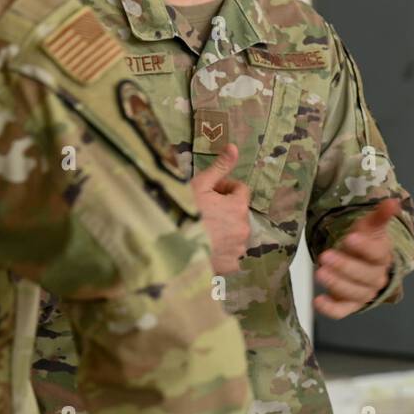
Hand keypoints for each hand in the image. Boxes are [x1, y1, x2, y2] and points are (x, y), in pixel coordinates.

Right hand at [191, 143, 250, 275]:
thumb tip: (235, 147)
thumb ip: (220, 167)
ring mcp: (239, 249)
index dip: (225, 187)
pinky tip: (205, 247)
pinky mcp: (231, 266)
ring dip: (224, 228)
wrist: (168, 248)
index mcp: (238, 206)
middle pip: (239, 212)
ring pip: (235, 232)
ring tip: (202, 230)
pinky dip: (222, 249)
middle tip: (202, 210)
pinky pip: (232, 254)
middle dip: (225, 208)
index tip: (210, 191)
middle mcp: (244, 228)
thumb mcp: (199, 184)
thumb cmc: (183, 213)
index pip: (242, 189)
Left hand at [314, 199, 398, 319]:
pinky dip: (330, 309)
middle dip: (344, 266)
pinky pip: (342, 311)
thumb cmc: (364, 241)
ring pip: (354, 293)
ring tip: (319, 272)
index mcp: (383, 257)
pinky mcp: (349, 306)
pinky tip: (317, 301)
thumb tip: (393, 202)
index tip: (350, 238)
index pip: (377, 254)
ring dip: (336, 284)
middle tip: (325, 256)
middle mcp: (376, 278)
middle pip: (364, 275)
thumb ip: (380, 216)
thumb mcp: (369, 226)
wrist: (360, 261)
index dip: (364, 248)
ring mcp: (364, 293)